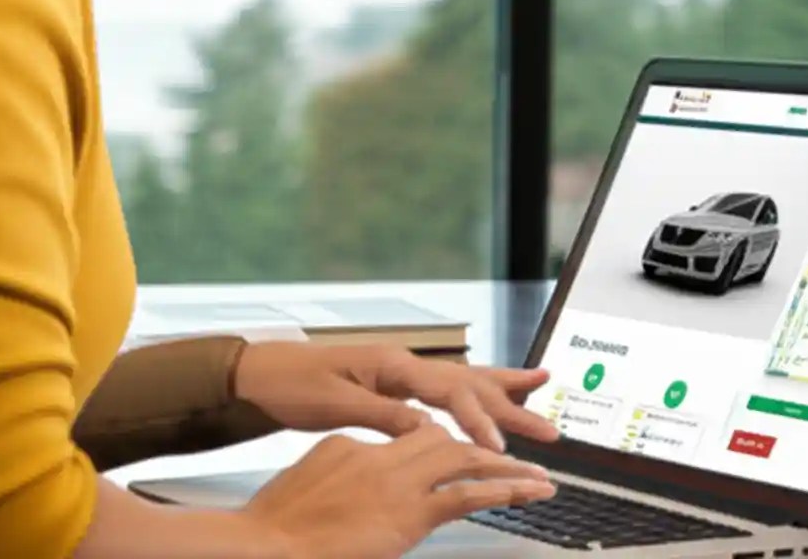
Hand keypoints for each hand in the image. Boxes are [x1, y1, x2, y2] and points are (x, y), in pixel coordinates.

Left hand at [232, 342, 560, 451]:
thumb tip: (425, 428)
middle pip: (469, 384)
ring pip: (462, 381)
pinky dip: (472, 394)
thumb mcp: (333, 403)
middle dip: (511, 406)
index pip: (449, 392)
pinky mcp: (391, 383)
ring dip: (502, 392)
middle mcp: (402, 363)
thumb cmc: (289, 384)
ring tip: (542, 386)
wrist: (258, 372)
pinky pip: (443, 389)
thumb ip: (382, 415)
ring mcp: (399, 370)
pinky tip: (488, 395)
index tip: (498, 446)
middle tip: (549, 429)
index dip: (477, 420)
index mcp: (391, 365)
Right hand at [244, 424, 555, 558]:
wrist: (264, 545)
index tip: (456, 453)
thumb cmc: (273, 529)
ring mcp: (396, 482)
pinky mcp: (409, 512)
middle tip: (512, 458)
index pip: (404, 437)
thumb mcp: (304, 487)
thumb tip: (348, 492)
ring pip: (464, 459)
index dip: (436, 445)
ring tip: (539, 479)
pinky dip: (502, 490)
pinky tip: (527, 491)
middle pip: (441, 438)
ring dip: (506, 468)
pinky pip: (466, 493)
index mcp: (350, 447)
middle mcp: (378, 455)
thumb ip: (333, 479)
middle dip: (480, 447)